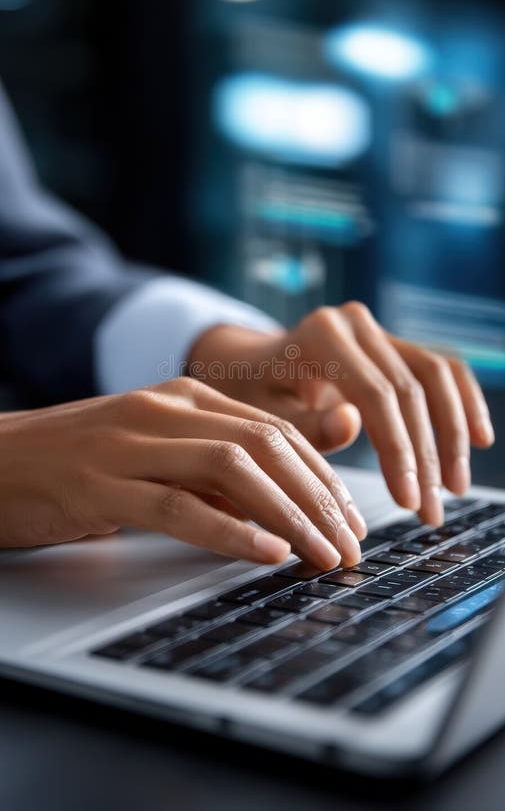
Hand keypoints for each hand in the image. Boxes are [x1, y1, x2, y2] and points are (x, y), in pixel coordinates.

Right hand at [0, 377, 364, 567]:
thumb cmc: (86, 462)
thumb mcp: (165, 452)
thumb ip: (224, 463)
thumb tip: (293, 490)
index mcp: (186, 397)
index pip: (276, 430)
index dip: (325, 476)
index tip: (352, 520)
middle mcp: (164, 409)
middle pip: (266, 445)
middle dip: (320, 498)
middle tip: (352, 546)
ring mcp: (130, 443)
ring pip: (231, 468)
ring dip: (289, 515)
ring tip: (323, 556)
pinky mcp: (100, 484)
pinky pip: (175, 505)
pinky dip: (228, 529)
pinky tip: (265, 552)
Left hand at [188, 303, 494, 525]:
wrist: (247, 366)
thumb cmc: (248, 396)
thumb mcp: (260, 417)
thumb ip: (302, 425)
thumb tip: (352, 423)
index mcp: (320, 334)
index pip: (375, 393)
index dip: (398, 449)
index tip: (407, 499)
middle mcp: (354, 322)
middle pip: (410, 388)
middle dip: (427, 455)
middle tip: (431, 511)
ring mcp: (377, 329)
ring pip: (436, 375)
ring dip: (453, 434)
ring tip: (455, 488)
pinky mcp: (392, 343)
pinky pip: (440, 368)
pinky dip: (463, 402)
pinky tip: (479, 439)